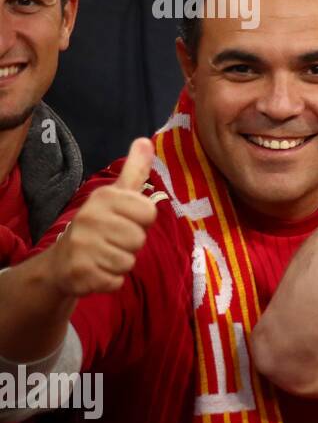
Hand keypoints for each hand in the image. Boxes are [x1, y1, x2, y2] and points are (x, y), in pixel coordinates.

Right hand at [52, 138, 156, 296]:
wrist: (62, 261)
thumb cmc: (98, 224)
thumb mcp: (116, 194)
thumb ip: (134, 170)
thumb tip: (146, 140)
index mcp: (104, 197)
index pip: (149, 212)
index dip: (141, 221)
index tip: (124, 220)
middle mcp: (90, 218)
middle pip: (139, 239)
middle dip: (130, 244)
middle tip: (112, 240)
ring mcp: (83, 246)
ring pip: (129, 262)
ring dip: (120, 263)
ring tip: (103, 255)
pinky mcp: (80, 273)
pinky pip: (116, 282)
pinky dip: (110, 281)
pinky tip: (96, 270)